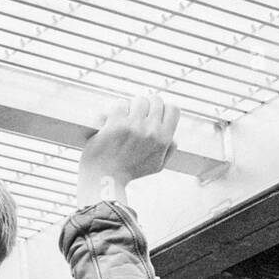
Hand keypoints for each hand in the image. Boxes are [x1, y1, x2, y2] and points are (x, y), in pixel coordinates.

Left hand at [77, 94, 179, 208]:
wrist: (105, 178)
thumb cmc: (128, 172)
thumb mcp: (157, 166)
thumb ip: (168, 150)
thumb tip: (173, 137)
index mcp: (163, 140)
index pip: (173, 109)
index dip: (163, 109)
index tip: (153, 114)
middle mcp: (150, 131)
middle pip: (155, 100)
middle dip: (146, 106)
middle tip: (137, 115)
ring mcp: (133, 126)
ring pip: (138, 100)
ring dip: (131, 107)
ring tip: (124, 118)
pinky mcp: (115, 123)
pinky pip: (121, 104)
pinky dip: (115, 111)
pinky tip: (112, 121)